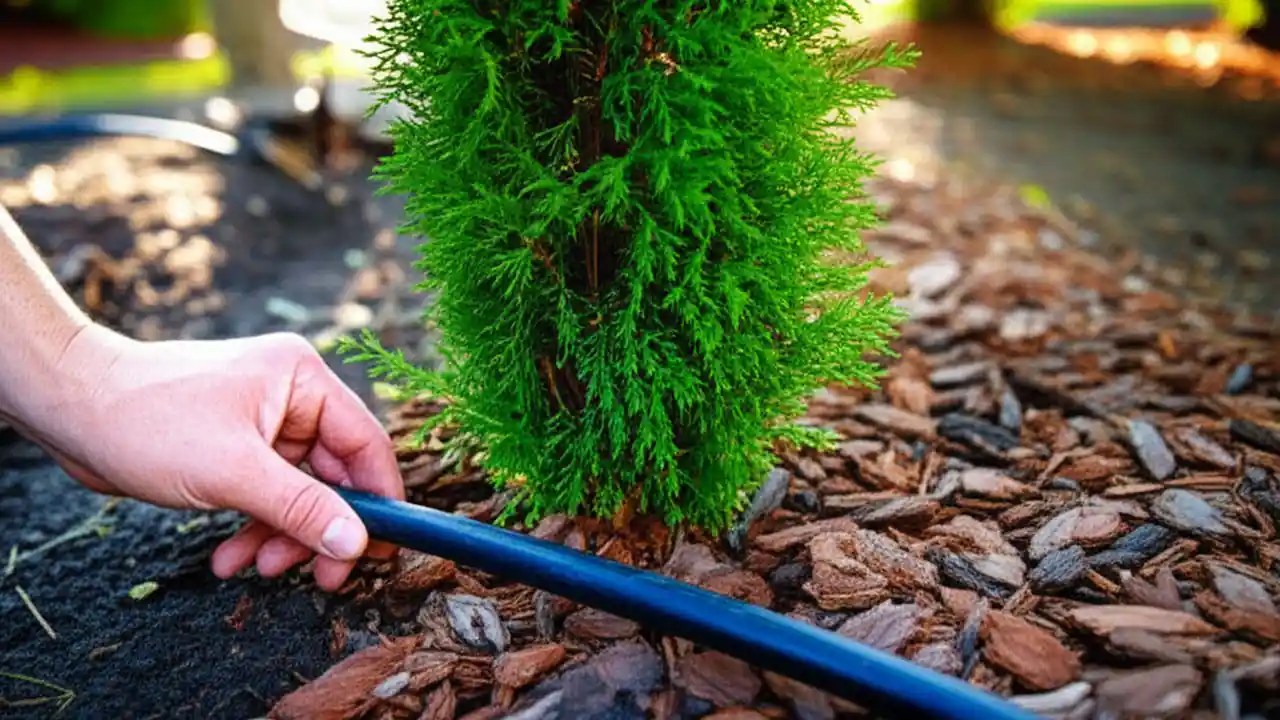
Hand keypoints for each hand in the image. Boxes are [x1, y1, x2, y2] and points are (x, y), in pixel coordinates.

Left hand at [19, 325, 404, 590]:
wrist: (69, 408)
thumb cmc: (148, 419)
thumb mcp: (233, 472)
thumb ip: (301, 508)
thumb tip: (355, 542)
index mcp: (303, 379)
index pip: (365, 444)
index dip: (378, 499)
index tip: (381, 548)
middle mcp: (292, 396)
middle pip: (334, 475)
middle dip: (319, 528)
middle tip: (322, 577)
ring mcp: (263, 423)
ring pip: (297, 493)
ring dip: (281, 536)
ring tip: (256, 568)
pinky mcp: (235, 448)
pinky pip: (264, 496)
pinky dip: (253, 528)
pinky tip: (229, 558)